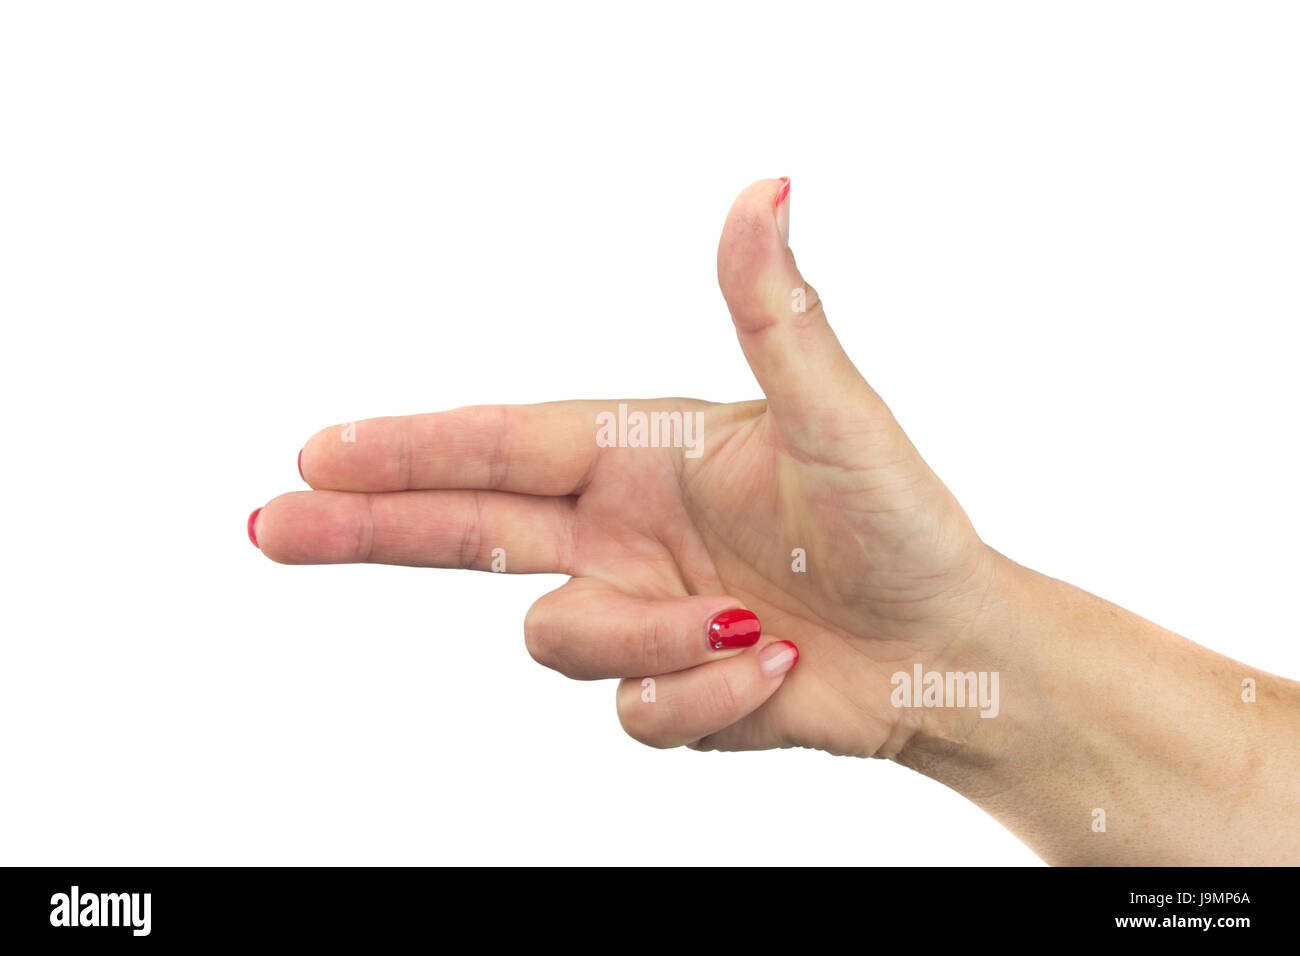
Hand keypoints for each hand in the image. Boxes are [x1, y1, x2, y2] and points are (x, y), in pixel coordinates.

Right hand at [249, 178, 997, 757]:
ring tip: (749, 622)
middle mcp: (623, 529)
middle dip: (366, 529)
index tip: (318, 451)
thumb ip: (777, 312)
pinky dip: (704, 694)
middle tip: (271, 526)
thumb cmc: (902, 524)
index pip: (502, 446)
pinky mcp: (667, 684)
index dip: (408, 448)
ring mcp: (638, 609)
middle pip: (462, 531)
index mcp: (643, 455)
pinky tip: (771, 669)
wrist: (947, 650)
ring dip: (650, 635)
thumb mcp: (839, 417)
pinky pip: (634, 708)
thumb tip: (764, 189)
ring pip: (560, 637)